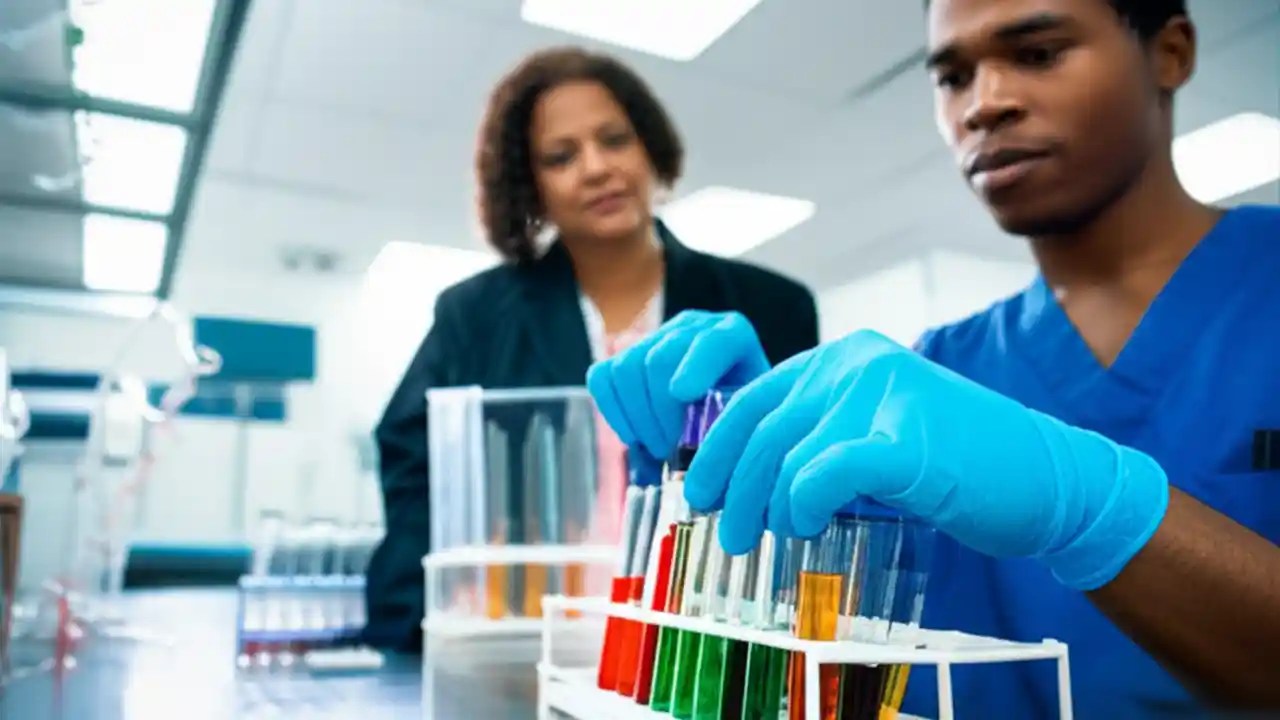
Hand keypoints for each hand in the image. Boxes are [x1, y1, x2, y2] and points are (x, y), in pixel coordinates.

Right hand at [586, 311, 769, 462]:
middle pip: (658, 359)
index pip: (712, 340)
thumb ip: (736, 435)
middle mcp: (692, 327)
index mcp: (732, 335)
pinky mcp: (626, 354)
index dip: (696, 364)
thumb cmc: (743, 422)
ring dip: (638, 418)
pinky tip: (634, 435)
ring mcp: (656, 337)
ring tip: (659, 447)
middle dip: (661, 413)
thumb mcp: (751, 425)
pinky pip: (602, 377)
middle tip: (671, 450)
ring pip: (627, 368)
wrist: (723, 412)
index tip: (684, 394)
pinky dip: (613, 411)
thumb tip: (710, 476)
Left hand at [687, 330, 1169, 590]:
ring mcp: (881, 396)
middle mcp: (856, 364)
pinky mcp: (903, 442)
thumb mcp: (876, 429)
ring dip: (769, 507)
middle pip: (763, 431)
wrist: (1045, 478)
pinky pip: (823, 476)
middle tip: (729, 536)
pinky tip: (807, 525)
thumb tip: (754, 479)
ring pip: (786, 457)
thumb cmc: (957, 464)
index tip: (705, 493)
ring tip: (774, 537)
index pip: (756, 399)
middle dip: (736, 489)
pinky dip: (804, 505)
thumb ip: (823, 434)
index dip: (721, 450)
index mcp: (845, 358)